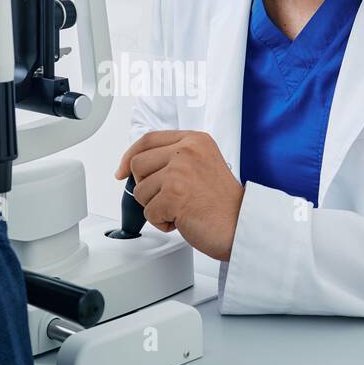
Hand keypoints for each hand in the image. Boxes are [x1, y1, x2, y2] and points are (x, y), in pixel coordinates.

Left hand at [114, 130, 243, 260]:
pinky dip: (162, 222)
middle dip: (146, 187)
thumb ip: (174, 158)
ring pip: (140, 191)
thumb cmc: (223, 203)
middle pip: (138, 165)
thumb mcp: (202, 165)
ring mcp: (180, 172)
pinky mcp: (174, 195)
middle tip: (167, 198)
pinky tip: (183, 219)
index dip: (130, 156)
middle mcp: (187, 151)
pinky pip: (149, 212)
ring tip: (181, 209)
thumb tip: (135, 165)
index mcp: (195, 140)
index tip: (122, 171)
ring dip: (156, 207)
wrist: (242, 225)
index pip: (149, 139)